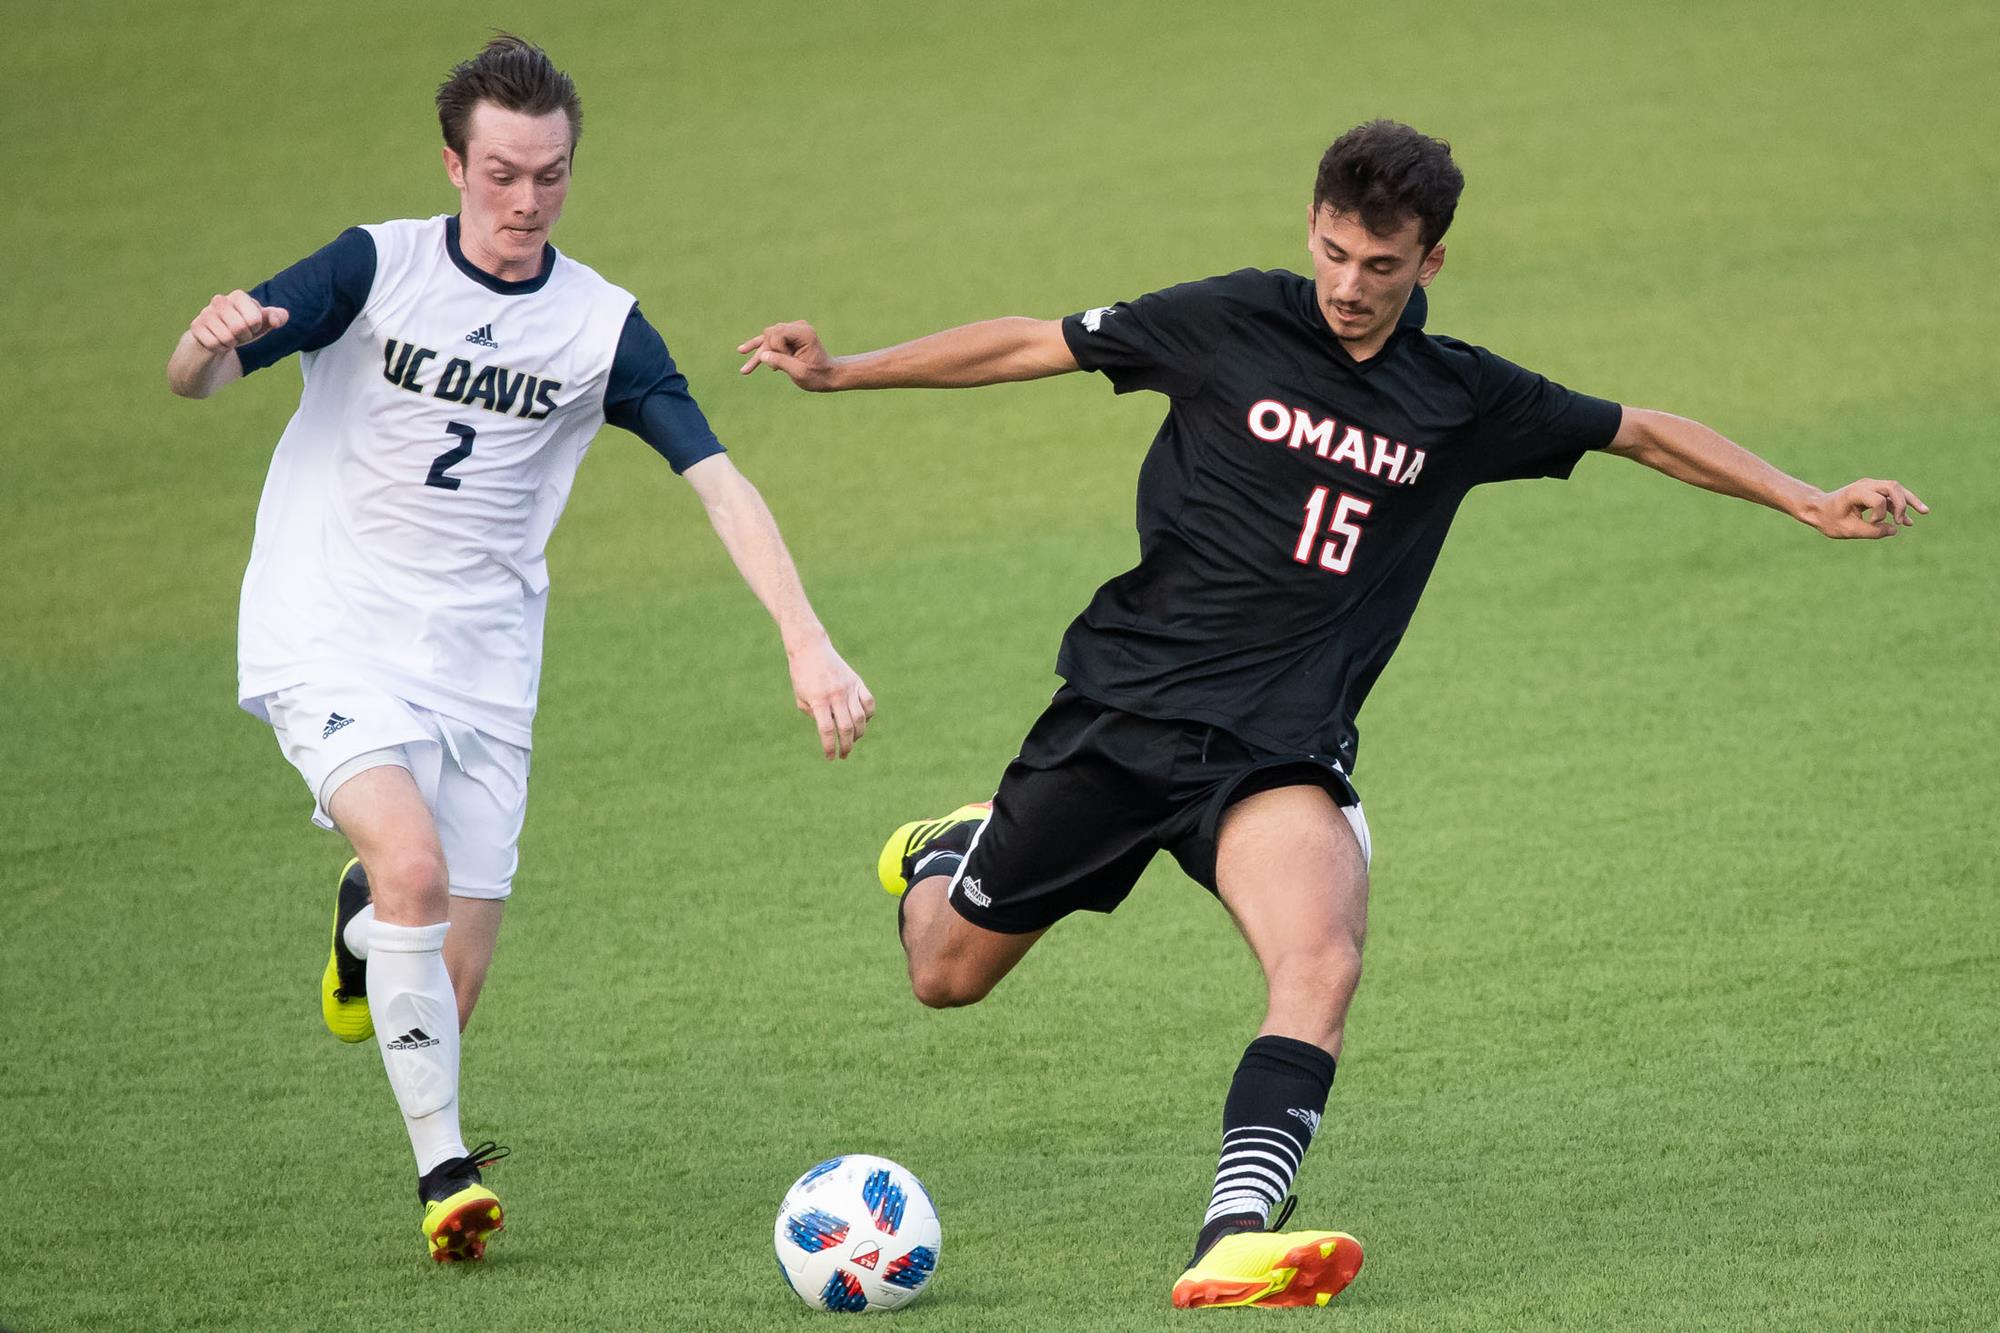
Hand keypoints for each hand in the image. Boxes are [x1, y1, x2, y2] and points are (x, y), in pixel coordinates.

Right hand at [188, 290, 287, 351]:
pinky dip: (218, 349)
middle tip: (239, 334)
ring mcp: (205, 313)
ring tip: (228, 337)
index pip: (255, 319)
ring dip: (231, 344)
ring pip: (227, 338)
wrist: (217, 340)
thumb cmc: (243, 329)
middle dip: (244, 337)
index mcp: (239, 296)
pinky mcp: (195, 326)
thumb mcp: (262, 324)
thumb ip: (276, 318)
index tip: (251, 326)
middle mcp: (220, 300)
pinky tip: (216, 342)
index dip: (255, 327)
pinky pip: (213, 345)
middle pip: (240, 328)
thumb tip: (278, 320)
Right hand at [737, 321, 841, 389]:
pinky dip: (758, 346)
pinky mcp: (788, 336)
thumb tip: (762, 355)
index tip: (786, 361)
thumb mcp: (800, 373)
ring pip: (767, 337)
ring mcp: (792, 330)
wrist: (828, 375)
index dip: (776, 349)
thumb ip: (782, 362)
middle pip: (771, 334)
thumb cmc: (818, 375)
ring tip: (745, 368)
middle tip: (776, 369)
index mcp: (804, 333)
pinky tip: (742, 351)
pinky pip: (769, 339)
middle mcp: (798, 327)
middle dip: (768, 351)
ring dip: (758, 352)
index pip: (778, 333)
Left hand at [788, 634, 875, 758]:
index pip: (827, 730)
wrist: (811, 648)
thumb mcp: (801, 698)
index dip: (830, 747)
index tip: (830, 758)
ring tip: (852, 740)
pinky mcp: (857, 682)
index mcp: (819, 700)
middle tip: (844, 754)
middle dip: (847, 746)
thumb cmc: (802, 675)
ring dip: (858, 734)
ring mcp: (849, 688)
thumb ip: (814, 715)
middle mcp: (836, 695)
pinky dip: (868, 715)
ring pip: (861, 718)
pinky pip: (869, 702)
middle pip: (846, 727)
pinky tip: (861, 721)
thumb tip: (831, 729)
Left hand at [1802, 478, 1929, 538]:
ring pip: (1895, 489)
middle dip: (1903, 503)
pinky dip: (1899, 507)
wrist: (1817, 509)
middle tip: (1903, 521)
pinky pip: (1890, 497)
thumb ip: (1872, 532)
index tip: (1871, 524)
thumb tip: (1895, 530)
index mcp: (1856, 492)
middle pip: (1893, 488)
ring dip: (1908, 501)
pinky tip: (1908, 520)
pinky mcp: (1872, 492)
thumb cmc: (1828, 519)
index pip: (1878, 499)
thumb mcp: (1848, 530)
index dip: (1880, 515)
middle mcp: (1865, 485)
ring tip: (1924, 512)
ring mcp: (1869, 487)